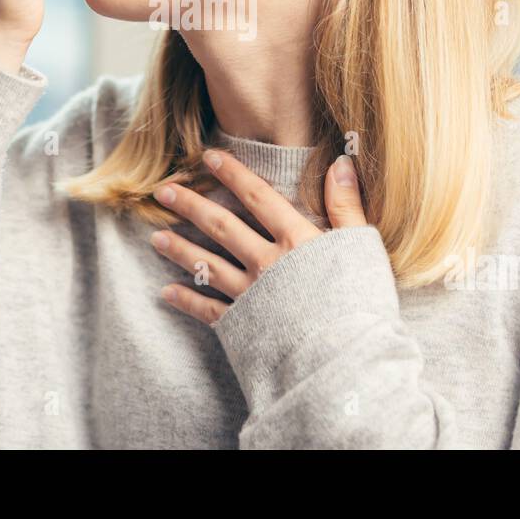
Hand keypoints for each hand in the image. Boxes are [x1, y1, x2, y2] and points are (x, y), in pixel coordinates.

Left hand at [148, 148, 367, 324]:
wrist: (349, 361)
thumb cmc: (363, 304)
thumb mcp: (362, 247)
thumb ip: (347, 205)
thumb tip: (340, 162)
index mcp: (297, 241)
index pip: (258, 198)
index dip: (234, 174)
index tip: (210, 157)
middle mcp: (267, 263)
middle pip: (222, 227)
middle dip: (190, 206)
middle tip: (162, 191)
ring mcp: (252, 296)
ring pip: (207, 265)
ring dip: (180, 250)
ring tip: (156, 238)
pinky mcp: (244, 328)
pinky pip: (209, 311)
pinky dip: (187, 300)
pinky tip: (167, 292)